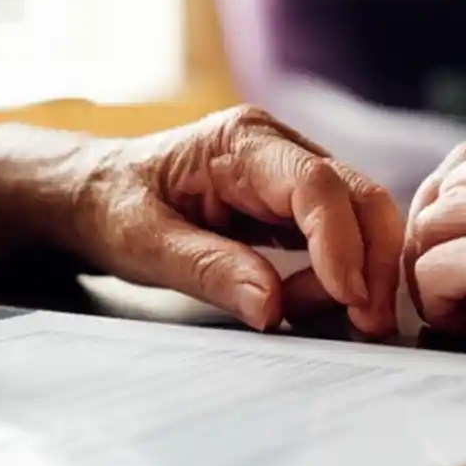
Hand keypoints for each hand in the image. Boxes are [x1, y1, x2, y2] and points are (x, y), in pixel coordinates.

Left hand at [70, 106, 403, 335]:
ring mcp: (288, 174)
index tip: (348, 296)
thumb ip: (207, 270)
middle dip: (372, 261)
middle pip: (357, 195)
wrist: (92, 193)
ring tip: (300, 311)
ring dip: (353, 274)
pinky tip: (302, 302)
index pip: (315, 184)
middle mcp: (276, 147)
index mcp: (239, 141)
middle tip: (367, 324)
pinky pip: (337, 237)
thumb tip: (271, 306)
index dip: (341, 241)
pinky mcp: (290, 205)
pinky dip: (336, 276)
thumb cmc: (110, 206)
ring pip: (358, 218)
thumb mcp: (142, 243)